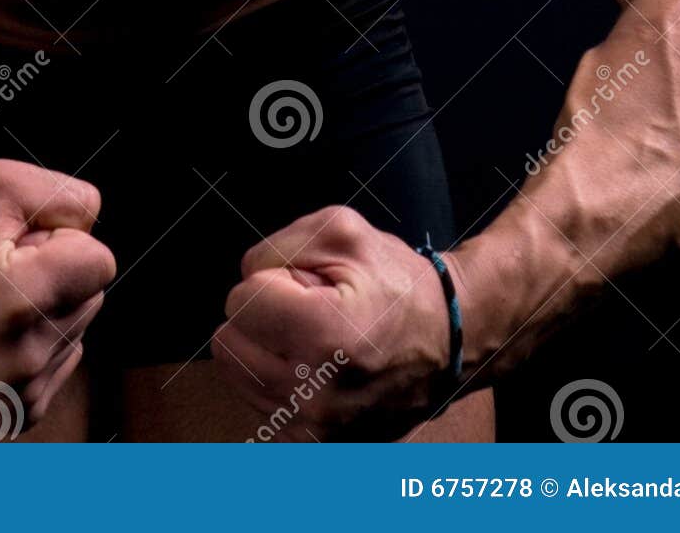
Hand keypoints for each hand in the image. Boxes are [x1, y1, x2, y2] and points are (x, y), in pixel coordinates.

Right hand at [0, 158, 115, 423]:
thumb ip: (67, 196)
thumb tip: (95, 223)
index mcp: (25, 299)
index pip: (101, 262)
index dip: (63, 239)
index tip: (23, 240)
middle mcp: (23, 356)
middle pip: (91, 297)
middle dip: (56, 272)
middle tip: (1, 264)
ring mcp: (14, 391)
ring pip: (74, 330)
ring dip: (46, 307)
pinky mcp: (6, 411)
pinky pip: (58, 367)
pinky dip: (38, 343)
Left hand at [214, 206, 450, 439]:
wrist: (451, 338)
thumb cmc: (395, 279)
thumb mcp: (338, 230)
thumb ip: (274, 248)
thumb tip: (245, 283)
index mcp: (320, 337)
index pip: (237, 303)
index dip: (270, 281)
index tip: (308, 284)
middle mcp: (314, 397)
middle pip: (228, 345)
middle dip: (262, 319)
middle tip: (308, 310)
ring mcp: (318, 431)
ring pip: (240, 377)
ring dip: (267, 351)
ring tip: (316, 339)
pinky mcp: (321, 448)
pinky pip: (262, 405)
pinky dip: (279, 381)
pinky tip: (316, 367)